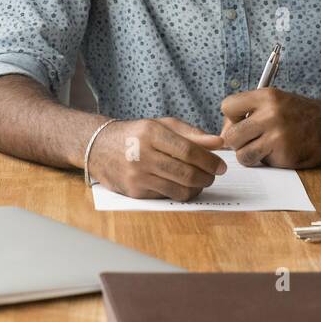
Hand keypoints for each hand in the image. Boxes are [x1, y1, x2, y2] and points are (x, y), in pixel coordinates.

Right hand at [88, 117, 225, 200]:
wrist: (99, 147)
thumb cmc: (136, 134)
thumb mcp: (161, 125)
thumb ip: (191, 133)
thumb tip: (218, 143)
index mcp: (150, 133)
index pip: (188, 151)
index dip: (210, 161)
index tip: (222, 166)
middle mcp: (142, 155)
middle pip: (186, 173)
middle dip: (207, 176)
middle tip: (214, 175)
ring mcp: (137, 176)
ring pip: (179, 189)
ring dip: (197, 188)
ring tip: (201, 180)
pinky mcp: (134, 192)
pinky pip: (167, 196)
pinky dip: (181, 192)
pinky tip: (184, 185)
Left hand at [219, 88, 320, 168]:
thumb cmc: (297, 113)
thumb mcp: (275, 100)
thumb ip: (249, 111)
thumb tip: (222, 134)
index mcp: (266, 96)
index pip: (227, 107)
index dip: (230, 118)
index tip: (240, 122)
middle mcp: (271, 115)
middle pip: (230, 136)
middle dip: (236, 141)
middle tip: (249, 140)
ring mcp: (278, 137)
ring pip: (242, 155)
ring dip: (248, 155)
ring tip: (261, 149)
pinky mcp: (285, 156)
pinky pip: (262, 164)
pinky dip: (267, 161)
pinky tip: (279, 153)